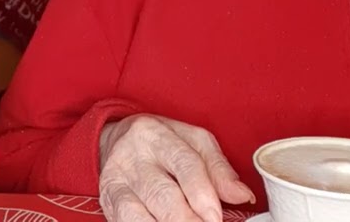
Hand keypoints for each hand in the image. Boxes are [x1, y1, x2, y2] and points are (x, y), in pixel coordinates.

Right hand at [98, 114, 254, 221]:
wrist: (115, 139)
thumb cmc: (163, 143)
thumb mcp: (193, 143)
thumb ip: (218, 169)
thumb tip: (241, 195)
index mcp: (159, 136)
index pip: (185, 164)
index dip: (202, 194)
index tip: (216, 218)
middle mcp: (135, 156)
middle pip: (163, 194)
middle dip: (186, 220)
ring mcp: (117, 178)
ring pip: (138, 212)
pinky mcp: (107, 198)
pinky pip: (123, 219)